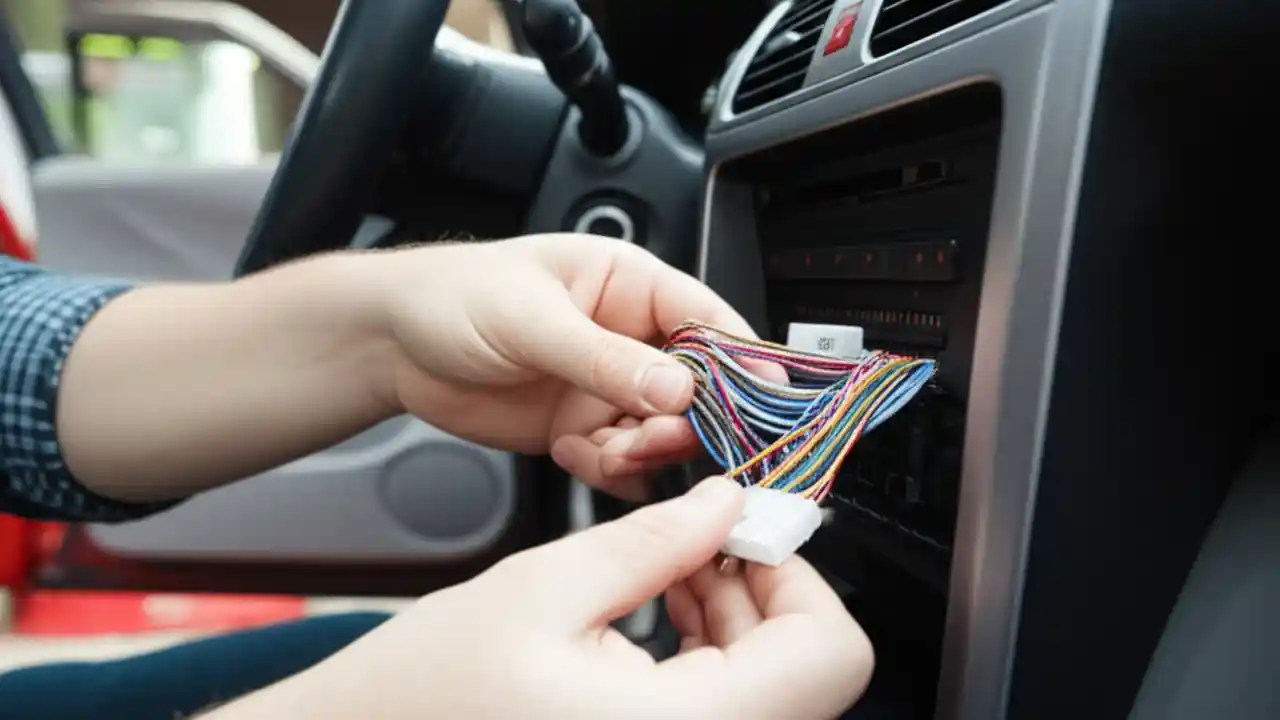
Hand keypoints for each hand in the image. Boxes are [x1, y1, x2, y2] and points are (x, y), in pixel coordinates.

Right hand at [212, 478, 873, 718]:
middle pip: (806, 675)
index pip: (827, 656)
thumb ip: (653, 542)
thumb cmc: (422, 695)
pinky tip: (660, 611)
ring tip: (673, 567)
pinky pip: (728, 712)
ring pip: (773, 693)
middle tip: (707, 535)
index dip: (799, 578)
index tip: (751, 531)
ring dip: (741, 622)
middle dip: (765, 590)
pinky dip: (713, 659)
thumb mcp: (542, 589)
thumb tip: (726, 504)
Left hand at [378, 234, 779, 498]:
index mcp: (630, 286)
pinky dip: (610, 471)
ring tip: (602, 449)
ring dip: (644, 452)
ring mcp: (606, 387)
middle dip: (685, 422)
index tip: (762, 401)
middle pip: (697, 389)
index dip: (741, 361)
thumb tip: (679, 388)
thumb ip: (606, 358)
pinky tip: (574, 455)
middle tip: (655, 439)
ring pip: (662, 433)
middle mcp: (629, 338)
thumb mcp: (533, 320)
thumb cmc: (455, 297)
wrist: (389, 345)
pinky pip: (622, 462)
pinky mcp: (581, 428)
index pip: (709, 321)